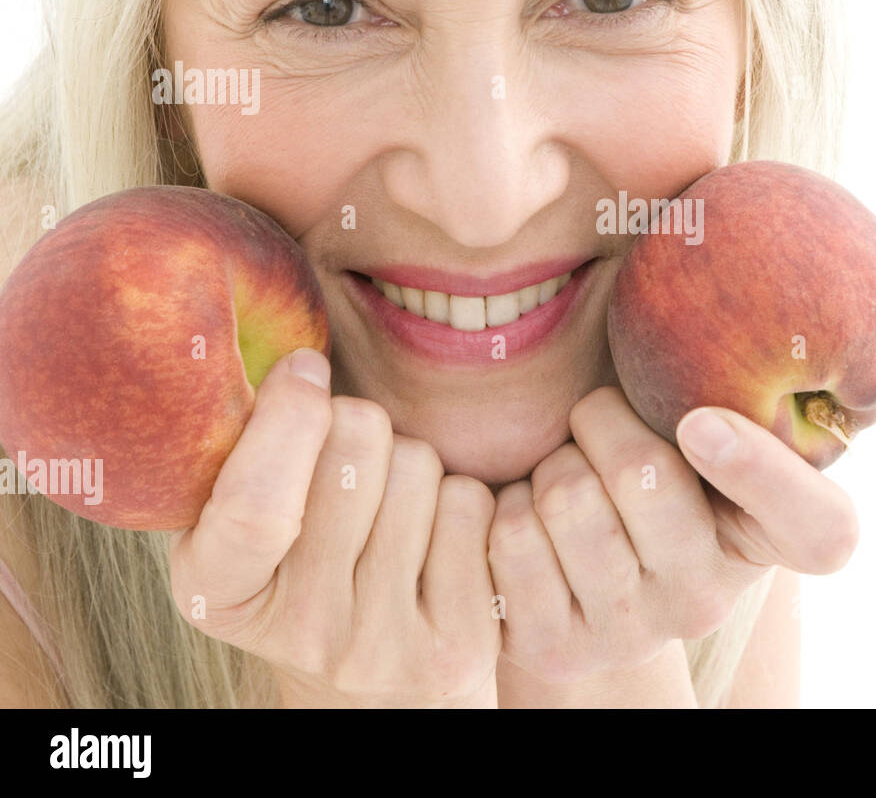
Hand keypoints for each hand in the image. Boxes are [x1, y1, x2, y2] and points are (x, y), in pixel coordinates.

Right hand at [168, 349, 499, 707]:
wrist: (377, 691)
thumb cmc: (308, 570)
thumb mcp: (244, 526)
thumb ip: (250, 455)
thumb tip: (300, 367)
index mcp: (218, 593)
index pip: (253, 507)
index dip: (287, 418)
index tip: (305, 370)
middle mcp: (302, 634)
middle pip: (358, 449)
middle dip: (361, 426)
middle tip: (353, 462)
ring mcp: (385, 647)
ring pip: (422, 468)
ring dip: (414, 465)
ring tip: (394, 512)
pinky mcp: (460, 645)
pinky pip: (473, 505)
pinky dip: (462, 499)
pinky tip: (437, 539)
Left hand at [486, 386, 856, 683]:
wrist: (563, 554)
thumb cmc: (642, 448)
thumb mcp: (695, 409)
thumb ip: (719, 360)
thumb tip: (687, 233)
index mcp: (773, 537)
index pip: (819, 530)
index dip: (763, 474)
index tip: (699, 420)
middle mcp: (711, 600)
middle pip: (645, 478)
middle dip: (601, 419)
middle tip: (598, 428)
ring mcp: (635, 632)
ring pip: (568, 500)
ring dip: (550, 463)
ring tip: (564, 475)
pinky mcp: (557, 649)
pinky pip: (510, 540)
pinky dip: (501, 505)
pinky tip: (525, 514)